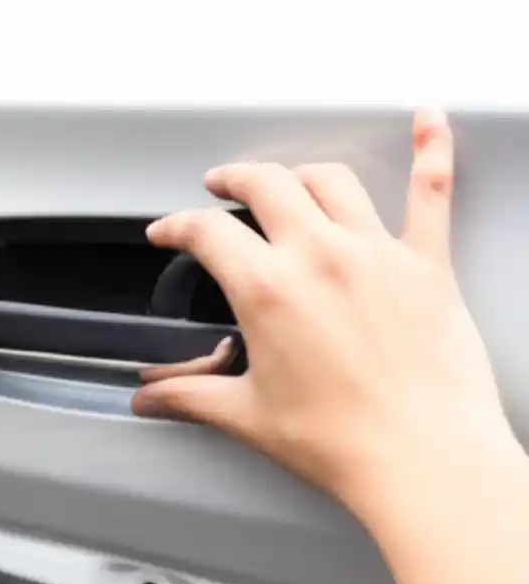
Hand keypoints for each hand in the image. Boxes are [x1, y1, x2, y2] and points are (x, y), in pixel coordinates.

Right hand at [132, 110, 518, 510]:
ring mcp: (376, 253)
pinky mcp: (428, 265)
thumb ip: (190, 398)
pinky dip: (430, 150)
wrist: (424, 463)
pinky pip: (431, 191)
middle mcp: (319, 257)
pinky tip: (428, 121)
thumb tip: (151, 401)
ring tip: (290, 178)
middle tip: (221, 185)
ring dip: (301, 173)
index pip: (206, 232)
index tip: (168, 231)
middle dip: (234, 178)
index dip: (177, 226)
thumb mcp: (247, 416)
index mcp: (267, 289)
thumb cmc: (342, 444)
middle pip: (266, 184)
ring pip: (331, 181)